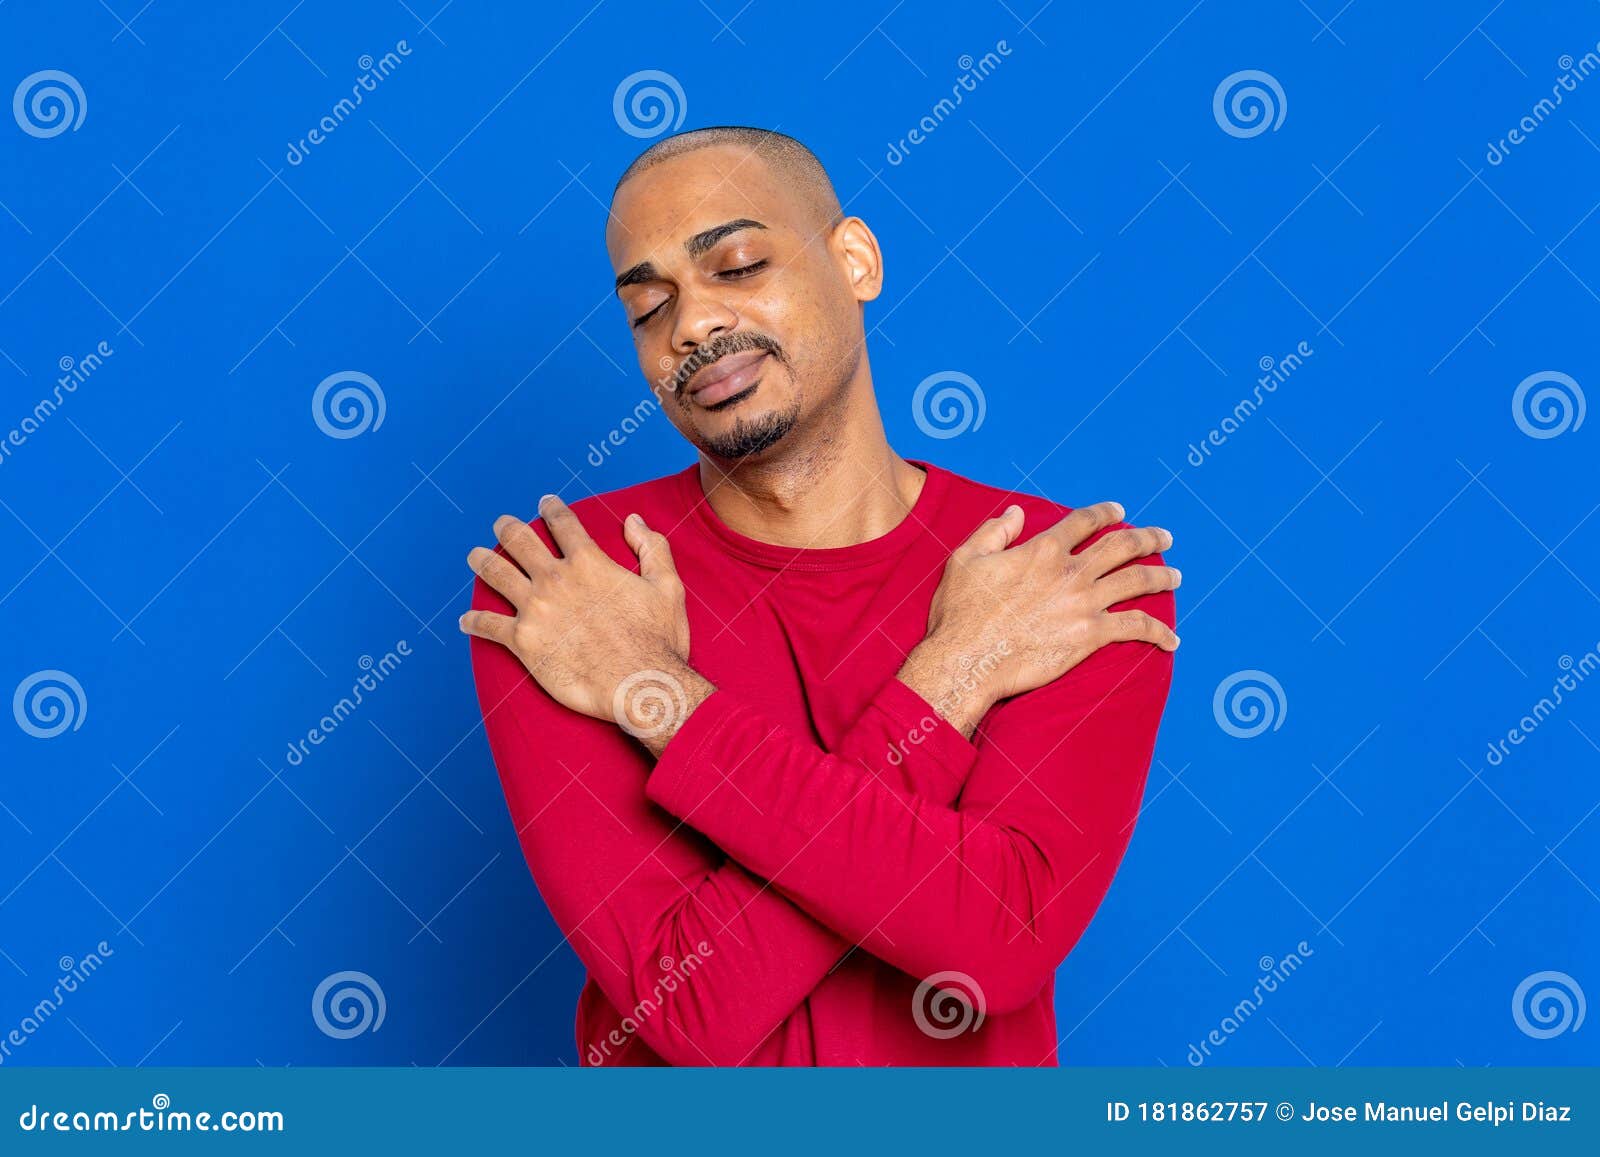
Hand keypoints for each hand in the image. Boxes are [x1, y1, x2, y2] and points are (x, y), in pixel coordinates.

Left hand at [460, 496, 707, 738]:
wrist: (639, 685)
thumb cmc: (658, 639)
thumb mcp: (667, 586)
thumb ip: (652, 548)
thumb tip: (633, 520)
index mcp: (588, 562)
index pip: (563, 523)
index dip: (551, 508)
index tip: (545, 502)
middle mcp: (555, 579)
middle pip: (520, 541)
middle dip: (508, 528)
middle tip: (502, 524)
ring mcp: (535, 609)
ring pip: (496, 574)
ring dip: (482, 561)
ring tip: (475, 556)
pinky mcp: (522, 642)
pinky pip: (487, 626)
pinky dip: (473, 622)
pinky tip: (465, 621)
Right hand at [897, 501, 1179, 736]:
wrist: (967, 660)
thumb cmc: (959, 613)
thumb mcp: (965, 560)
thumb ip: (994, 531)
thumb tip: (1016, 511)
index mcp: (1042, 550)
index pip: (1084, 522)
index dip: (1105, 512)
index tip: (1119, 511)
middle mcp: (1070, 572)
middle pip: (1122, 545)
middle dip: (1148, 537)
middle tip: (1165, 538)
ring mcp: (1084, 603)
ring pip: (1138, 581)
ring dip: (1162, 576)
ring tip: (1176, 576)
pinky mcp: (1091, 636)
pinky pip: (1137, 628)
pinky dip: (1159, 632)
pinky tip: (1172, 638)